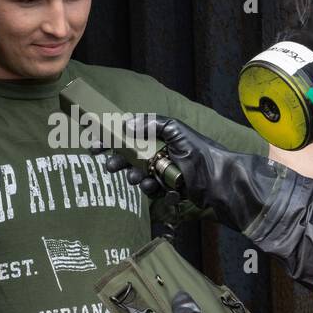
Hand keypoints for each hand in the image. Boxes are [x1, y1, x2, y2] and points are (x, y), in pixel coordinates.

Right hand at [106, 115, 279, 230]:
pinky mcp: (167, 188)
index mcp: (159, 136)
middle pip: (128, 157)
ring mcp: (162, 172)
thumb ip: (151, 124)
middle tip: (109, 165)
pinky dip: (150, 188)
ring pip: (137, 175)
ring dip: (133, 176)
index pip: (128, 135)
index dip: (111, 138)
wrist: (218, 180)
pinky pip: (150, 189)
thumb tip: (126, 124)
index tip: (94, 144)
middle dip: (117, 161)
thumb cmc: (199, 151)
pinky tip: (155, 187)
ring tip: (137, 178)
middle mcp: (158, 153)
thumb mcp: (176, 131)